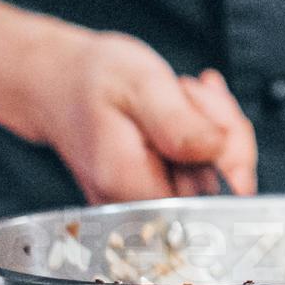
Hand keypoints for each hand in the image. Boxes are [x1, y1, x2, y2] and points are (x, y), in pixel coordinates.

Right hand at [24, 30, 258, 204]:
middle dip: (220, 128)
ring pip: (213, 174)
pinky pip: (200, 169)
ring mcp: (145, 200)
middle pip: (216, 184)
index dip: (228, 150)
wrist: (56, 84)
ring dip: (211, 126)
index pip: (210, 194)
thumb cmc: (91, 79)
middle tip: (189, 91)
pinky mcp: (154, 190)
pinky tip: (182, 106)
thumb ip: (181, 125)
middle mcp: (134, 204)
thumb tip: (222, 158)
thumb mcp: (141, 84)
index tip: (206, 105)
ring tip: (179, 95)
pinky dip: (202, 133)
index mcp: (127, 183)